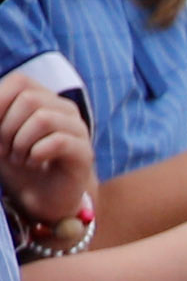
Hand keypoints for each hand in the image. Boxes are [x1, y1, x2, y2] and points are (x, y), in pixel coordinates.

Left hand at [0, 75, 93, 226]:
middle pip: (30, 99)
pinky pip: (58, 142)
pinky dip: (36, 154)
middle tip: (4, 149)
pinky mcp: (84, 153)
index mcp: (44, 98)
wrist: (39, 198)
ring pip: (44, 119)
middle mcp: (65, 109)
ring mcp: (79, 130)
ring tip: (18, 158)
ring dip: (21, 142)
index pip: (21, 81)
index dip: (0, 101)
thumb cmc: (17, 163)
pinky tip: (33, 164)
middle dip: (8, 126)